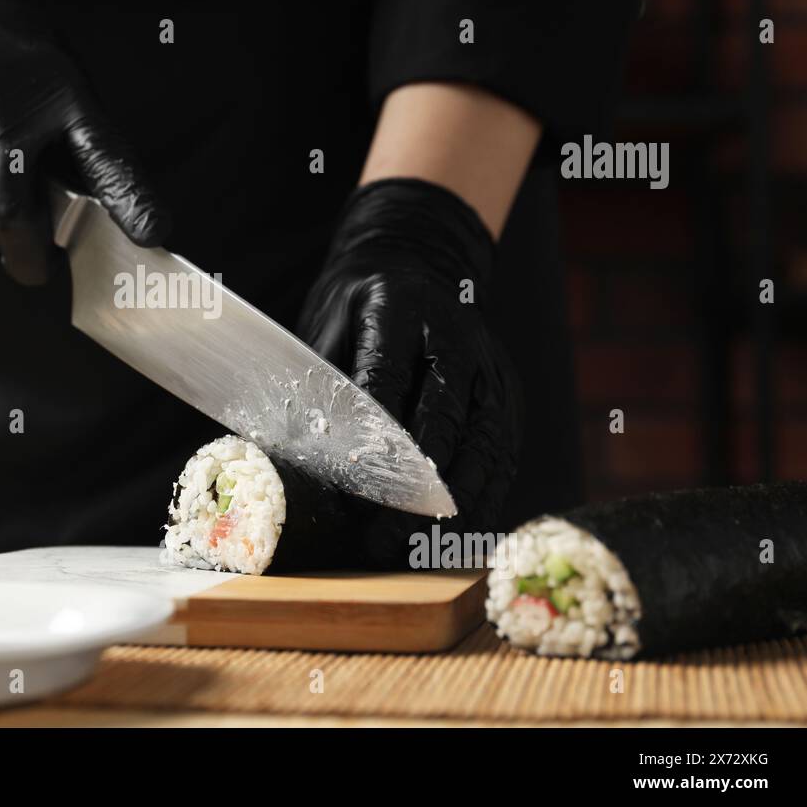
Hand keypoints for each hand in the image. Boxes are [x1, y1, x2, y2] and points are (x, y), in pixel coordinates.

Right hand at [0, 0, 168, 283]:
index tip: (149, 234)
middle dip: (28, 255)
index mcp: (53, 85)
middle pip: (15, 212)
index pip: (102, 153)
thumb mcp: (43, 55)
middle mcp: (1, 108)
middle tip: (33, 269)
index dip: (128, 198)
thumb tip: (89, 193)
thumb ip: (65, 119)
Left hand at [297, 179, 521, 524]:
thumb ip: (321, 382)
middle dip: (410, 488)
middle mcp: (457, 336)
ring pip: (482, 443)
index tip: (350, 485)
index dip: (371, 436)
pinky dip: (482, 496)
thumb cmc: (359, 305)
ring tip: (412, 547)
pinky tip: (455, 535)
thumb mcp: (328, 324)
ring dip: (449, 504)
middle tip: (378, 536)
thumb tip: (298, 455)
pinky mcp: (507, 393)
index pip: (387, 376)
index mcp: (401, 307)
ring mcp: (490, 366)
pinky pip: (502, 452)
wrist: (420, 259)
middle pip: (441, 419)